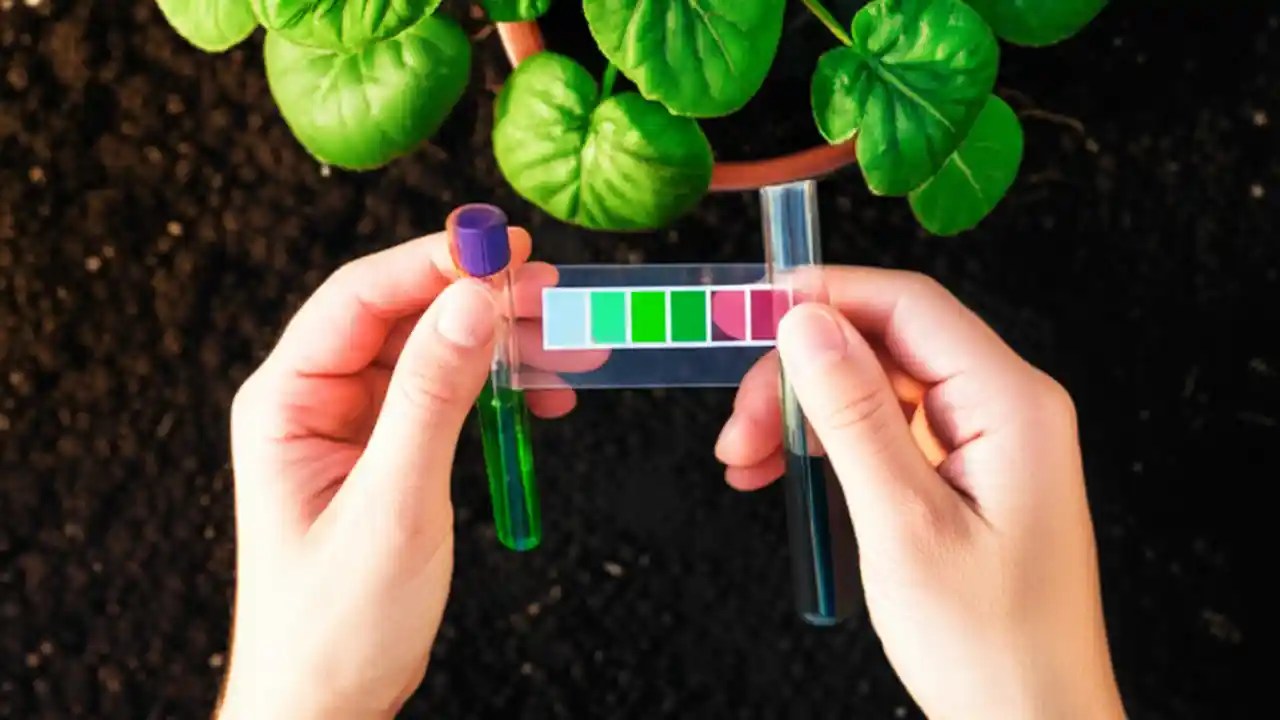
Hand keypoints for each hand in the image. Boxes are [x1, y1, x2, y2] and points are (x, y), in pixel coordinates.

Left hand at [218, 228, 567, 718]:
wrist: (327, 704)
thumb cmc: (336, 623)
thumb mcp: (393, 504)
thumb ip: (430, 397)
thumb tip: (472, 301)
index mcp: (287, 401)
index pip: (360, 297)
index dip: (433, 260)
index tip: (505, 246)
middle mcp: (316, 401)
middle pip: (404, 316)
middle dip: (481, 301)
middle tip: (555, 296)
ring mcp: (352, 426)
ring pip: (434, 353)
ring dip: (502, 345)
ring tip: (572, 344)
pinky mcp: (386, 452)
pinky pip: (446, 396)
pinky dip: (497, 389)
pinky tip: (545, 393)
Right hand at [717, 268, 1124, 718]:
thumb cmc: (988, 643)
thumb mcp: (904, 523)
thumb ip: (854, 414)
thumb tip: (807, 323)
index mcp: (1011, 403)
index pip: (910, 306)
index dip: (827, 296)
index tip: (752, 314)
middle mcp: (1004, 407)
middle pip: (883, 346)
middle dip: (799, 376)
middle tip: (740, 430)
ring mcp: (983, 440)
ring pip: (873, 387)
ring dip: (803, 413)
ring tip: (747, 461)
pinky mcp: (960, 472)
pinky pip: (883, 430)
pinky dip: (826, 446)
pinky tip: (780, 472)